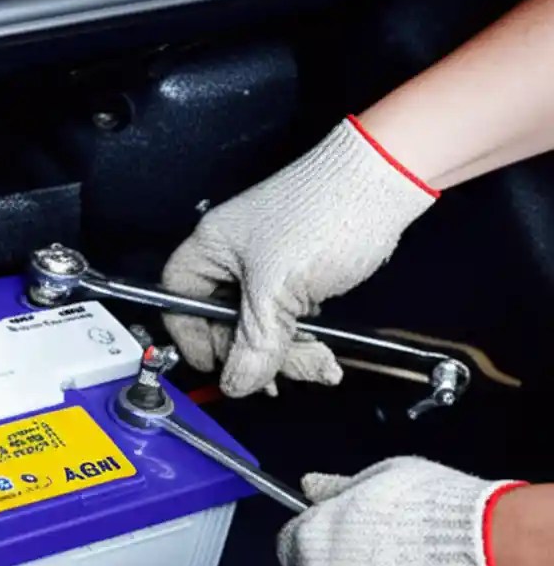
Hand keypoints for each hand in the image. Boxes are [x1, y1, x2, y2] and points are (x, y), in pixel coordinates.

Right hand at [161, 116, 437, 396]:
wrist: (387, 181)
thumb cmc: (326, 212)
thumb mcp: (279, 293)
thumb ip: (254, 346)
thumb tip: (237, 383)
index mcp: (211, 247)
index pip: (178, 301)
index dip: (191, 338)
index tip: (214, 366)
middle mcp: (233, 255)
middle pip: (222, 321)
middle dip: (250, 353)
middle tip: (271, 375)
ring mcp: (267, 264)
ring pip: (259, 324)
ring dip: (286, 352)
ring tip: (314, 362)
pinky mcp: (297, 271)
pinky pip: (286, 317)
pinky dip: (303, 338)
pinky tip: (323, 352)